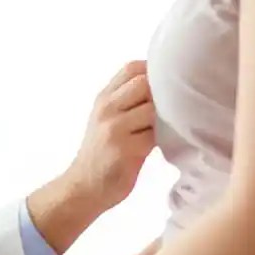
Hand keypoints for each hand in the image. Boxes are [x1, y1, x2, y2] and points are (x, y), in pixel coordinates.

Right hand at [65, 61, 156, 210]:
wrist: (84, 186)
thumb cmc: (102, 152)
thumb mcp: (105, 119)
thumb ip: (126, 100)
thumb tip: (164, 85)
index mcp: (103, 98)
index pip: (132, 68)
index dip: (154, 71)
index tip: (166, 86)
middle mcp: (106, 109)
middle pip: (144, 83)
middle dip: (162, 94)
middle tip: (170, 110)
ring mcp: (114, 128)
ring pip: (153, 109)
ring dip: (166, 118)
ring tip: (170, 129)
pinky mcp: (125, 149)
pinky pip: (155, 135)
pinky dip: (166, 138)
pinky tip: (167, 144)